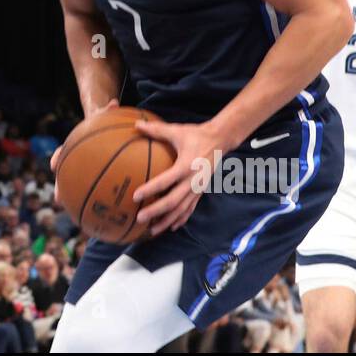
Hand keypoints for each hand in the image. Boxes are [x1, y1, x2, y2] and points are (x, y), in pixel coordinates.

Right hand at [52, 99, 117, 205]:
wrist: (98, 129)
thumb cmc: (100, 123)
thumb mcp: (103, 115)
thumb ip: (106, 111)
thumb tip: (113, 103)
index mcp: (73, 147)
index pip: (61, 153)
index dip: (57, 160)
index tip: (53, 166)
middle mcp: (73, 161)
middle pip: (63, 176)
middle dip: (60, 188)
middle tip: (58, 199)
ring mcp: (80, 171)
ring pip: (74, 188)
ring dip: (74, 201)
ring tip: (75, 215)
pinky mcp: (90, 179)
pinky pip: (92, 191)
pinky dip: (95, 202)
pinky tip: (102, 214)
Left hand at [131, 119, 226, 234]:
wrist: (220, 141)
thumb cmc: (195, 135)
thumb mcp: (176, 131)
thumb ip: (156, 129)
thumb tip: (136, 125)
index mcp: (185, 166)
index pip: (166, 180)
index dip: (151, 189)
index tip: (136, 196)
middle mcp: (193, 180)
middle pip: (173, 201)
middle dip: (156, 211)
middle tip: (140, 218)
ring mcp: (198, 188)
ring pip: (181, 209)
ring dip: (167, 220)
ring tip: (152, 231)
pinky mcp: (201, 191)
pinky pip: (190, 208)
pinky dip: (181, 219)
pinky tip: (171, 227)